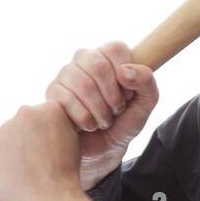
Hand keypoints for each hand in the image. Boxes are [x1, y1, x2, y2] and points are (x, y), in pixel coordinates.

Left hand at [0, 100, 84, 200]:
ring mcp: (2, 132)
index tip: (52, 149)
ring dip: (12, 151)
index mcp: (48, 110)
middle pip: (23, 124)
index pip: (43, 115)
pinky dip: (0, 166)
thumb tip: (43, 123)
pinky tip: (13, 178)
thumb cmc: (66, 174)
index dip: (47, 133)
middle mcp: (23, 114)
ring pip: (5, 139)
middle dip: (27, 139)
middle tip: (38, 162)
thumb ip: (57, 124)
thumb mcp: (73, 140)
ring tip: (26, 173)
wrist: (50, 200)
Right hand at [45, 40, 159, 190]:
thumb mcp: (145, 104)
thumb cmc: (124, 123)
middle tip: (116, 111)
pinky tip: (88, 125)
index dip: (126, 77)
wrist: (103, 151)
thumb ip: (147, 82)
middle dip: (112, 96)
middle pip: (97, 65)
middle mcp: (84, 59)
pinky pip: (67, 100)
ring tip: (103, 121)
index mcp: (108, 56)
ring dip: (99, 110)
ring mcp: (65, 74)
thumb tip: (124, 72)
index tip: (128, 95)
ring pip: (82, 84)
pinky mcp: (52, 93)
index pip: (116, 49)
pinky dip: (85, 119)